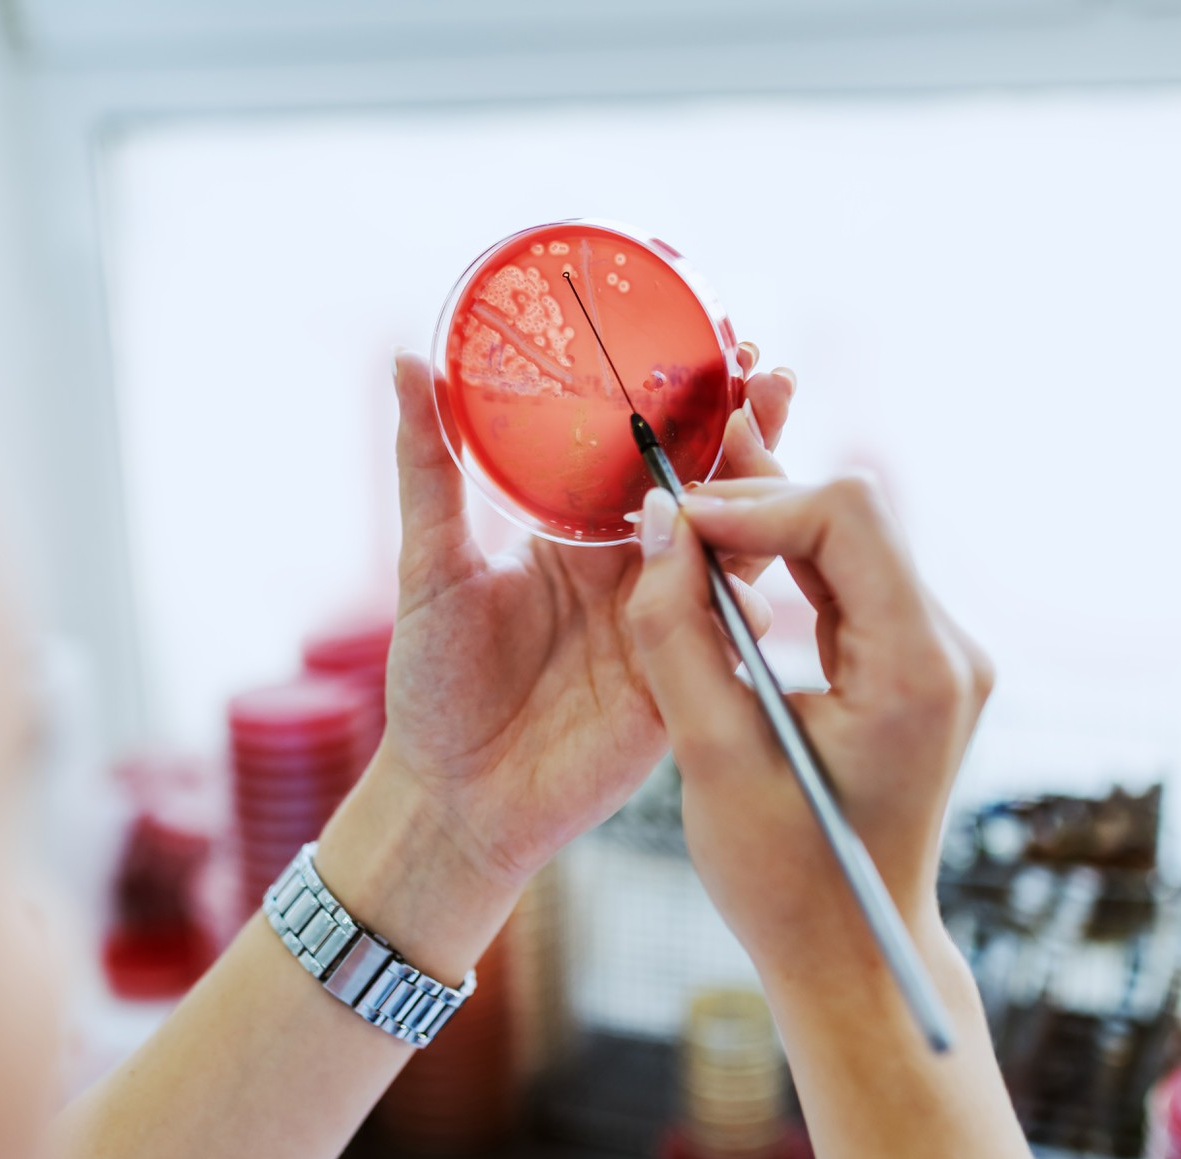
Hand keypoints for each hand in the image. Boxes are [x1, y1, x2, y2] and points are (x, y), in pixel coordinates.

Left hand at [368, 347, 794, 897]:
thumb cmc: (433, 685)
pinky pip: (725, 621)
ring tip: (776, 424)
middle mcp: (634, 570)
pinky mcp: (685, 678)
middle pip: (703, 484)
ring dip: (761, 487)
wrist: (454, 799)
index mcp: (579, 536)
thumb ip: (429, 465)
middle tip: (766, 366)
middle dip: (742, 425)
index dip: (679, 398)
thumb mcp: (430, 564)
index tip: (711, 338)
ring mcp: (666, 620)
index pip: (641, 452)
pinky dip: (748, 577)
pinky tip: (765, 535)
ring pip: (730, 542)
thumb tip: (403, 359)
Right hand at [622, 475, 993, 982]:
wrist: (849, 954)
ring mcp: (938, 658)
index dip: (752, 504)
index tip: (672, 527)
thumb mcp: (711, 756)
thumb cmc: (784, 879)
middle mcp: (947, 650)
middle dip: (753, 510)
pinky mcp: (913, 668)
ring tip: (681, 540)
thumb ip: (676, 633)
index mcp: (916, 670)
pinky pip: (850, 582)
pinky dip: (784, 569)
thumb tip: (655, 523)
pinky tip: (723, 574)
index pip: (845, 516)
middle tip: (663, 526)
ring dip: (763, 534)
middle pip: (851, 516)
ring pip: (849, 539)